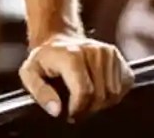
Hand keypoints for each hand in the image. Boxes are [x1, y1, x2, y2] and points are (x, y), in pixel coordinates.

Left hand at [19, 32, 133, 121]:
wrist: (59, 41)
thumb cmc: (45, 59)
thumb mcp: (30, 74)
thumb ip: (40, 92)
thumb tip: (56, 109)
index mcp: (71, 55)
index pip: (84, 92)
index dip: (77, 109)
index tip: (69, 112)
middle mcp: (93, 51)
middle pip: (100, 96)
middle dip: (88, 107)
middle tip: (76, 105)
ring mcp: (109, 53)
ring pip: (113, 94)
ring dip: (100, 102)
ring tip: (85, 96)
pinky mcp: (119, 58)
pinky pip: (123, 87)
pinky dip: (112, 94)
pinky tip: (97, 89)